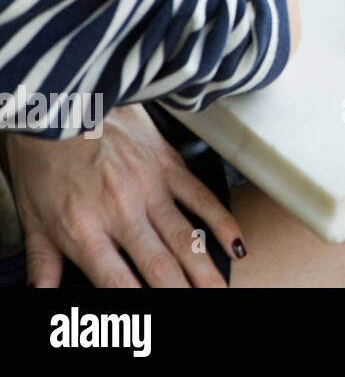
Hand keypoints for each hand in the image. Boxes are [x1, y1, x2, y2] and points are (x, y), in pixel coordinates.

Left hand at [7, 104, 244, 286]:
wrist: (63, 102)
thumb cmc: (43, 156)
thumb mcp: (31, 216)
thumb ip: (42, 263)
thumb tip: (42, 297)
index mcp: (84, 231)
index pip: (118, 283)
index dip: (141, 309)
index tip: (157, 319)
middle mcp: (121, 213)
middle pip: (160, 266)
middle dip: (184, 294)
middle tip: (206, 308)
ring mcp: (149, 188)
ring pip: (186, 239)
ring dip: (207, 271)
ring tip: (222, 291)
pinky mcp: (168, 166)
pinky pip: (202, 198)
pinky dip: (222, 223)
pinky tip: (236, 245)